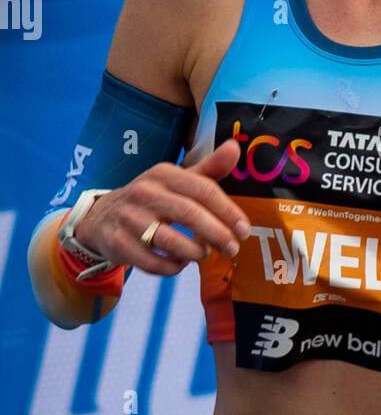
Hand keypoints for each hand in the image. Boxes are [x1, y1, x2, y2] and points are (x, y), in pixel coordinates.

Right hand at [73, 138, 250, 276]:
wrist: (101, 217)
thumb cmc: (151, 199)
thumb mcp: (176, 180)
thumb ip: (208, 169)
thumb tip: (235, 147)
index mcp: (163, 174)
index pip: (203, 189)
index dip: (227, 211)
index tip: (244, 229)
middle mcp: (145, 192)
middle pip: (189, 214)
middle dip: (217, 234)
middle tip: (233, 248)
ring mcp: (129, 218)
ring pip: (170, 241)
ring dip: (195, 253)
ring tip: (204, 254)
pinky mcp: (118, 242)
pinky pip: (152, 262)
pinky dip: (172, 267)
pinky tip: (180, 263)